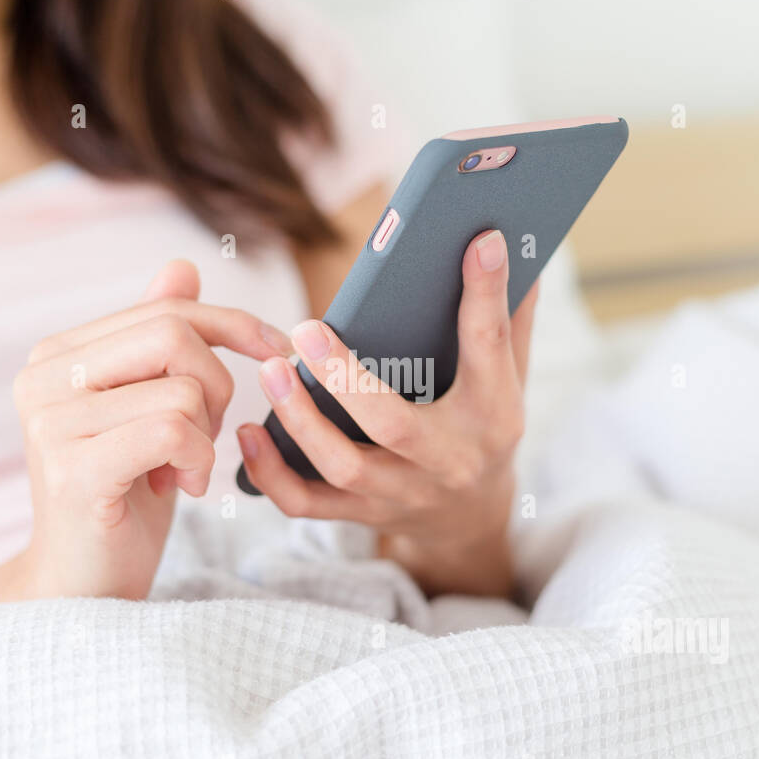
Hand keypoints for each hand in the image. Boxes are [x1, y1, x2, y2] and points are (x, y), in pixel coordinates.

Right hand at [0, 260, 292, 603]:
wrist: (84, 586)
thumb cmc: (125, 498)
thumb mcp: (148, 411)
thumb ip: (155, 340)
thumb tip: (181, 266)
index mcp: (58, 354)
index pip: (166, 309)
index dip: (233, 324)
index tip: (276, 351)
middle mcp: (42, 377)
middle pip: (173, 334)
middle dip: (219, 383)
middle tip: (210, 432)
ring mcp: (51, 421)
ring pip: (181, 388)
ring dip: (206, 435)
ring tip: (183, 469)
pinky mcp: (72, 467)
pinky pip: (172, 431)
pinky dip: (197, 460)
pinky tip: (181, 487)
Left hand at [235, 230, 536, 596]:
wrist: (472, 518)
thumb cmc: (483, 426)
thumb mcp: (508, 375)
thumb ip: (506, 316)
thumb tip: (501, 240)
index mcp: (494, 414)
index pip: (490, 348)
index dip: (486, 294)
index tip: (478, 240)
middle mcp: (448, 460)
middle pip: (393, 426)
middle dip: (345, 378)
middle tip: (307, 328)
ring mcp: (402, 494)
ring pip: (342, 467)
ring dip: (299, 420)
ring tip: (270, 370)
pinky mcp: (362, 514)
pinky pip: (306, 503)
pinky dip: (270, 471)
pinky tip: (249, 430)